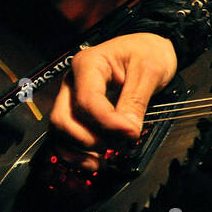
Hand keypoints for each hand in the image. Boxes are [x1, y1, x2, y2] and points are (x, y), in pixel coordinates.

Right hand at [49, 33, 177, 170]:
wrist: (151, 49)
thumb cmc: (148, 53)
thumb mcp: (149, 71)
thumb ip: (135, 102)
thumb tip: (127, 132)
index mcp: (88, 64)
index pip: (87, 101)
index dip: (108, 123)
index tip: (131, 133)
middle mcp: (73, 81)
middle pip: (64, 119)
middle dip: (91, 138)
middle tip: (120, 143)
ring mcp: (72, 97)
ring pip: (61, 131)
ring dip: (81, 150)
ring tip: (109, 156)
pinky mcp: (78, 112)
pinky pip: (67, 137)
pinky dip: (78, 153)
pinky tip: (96, 162)